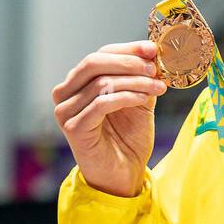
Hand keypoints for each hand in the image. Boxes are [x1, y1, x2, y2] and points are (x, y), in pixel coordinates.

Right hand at [51, 40, 167, 196]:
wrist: (123, 174)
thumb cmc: (128, 138)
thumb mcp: (138, 100)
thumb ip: (141, 78)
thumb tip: (154, 52)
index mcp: (78, 83)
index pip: (100, 54)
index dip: (127, 49)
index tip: (153, 49)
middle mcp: (65, 94)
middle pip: (94, 63)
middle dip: (129, 62)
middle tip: (154, 68)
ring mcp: (65, 111)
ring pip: (101, 83)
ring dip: (135, 82)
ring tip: (157, 87)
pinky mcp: (73, 128)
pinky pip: (102, 104)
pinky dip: (126, 97)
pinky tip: (144, 99)